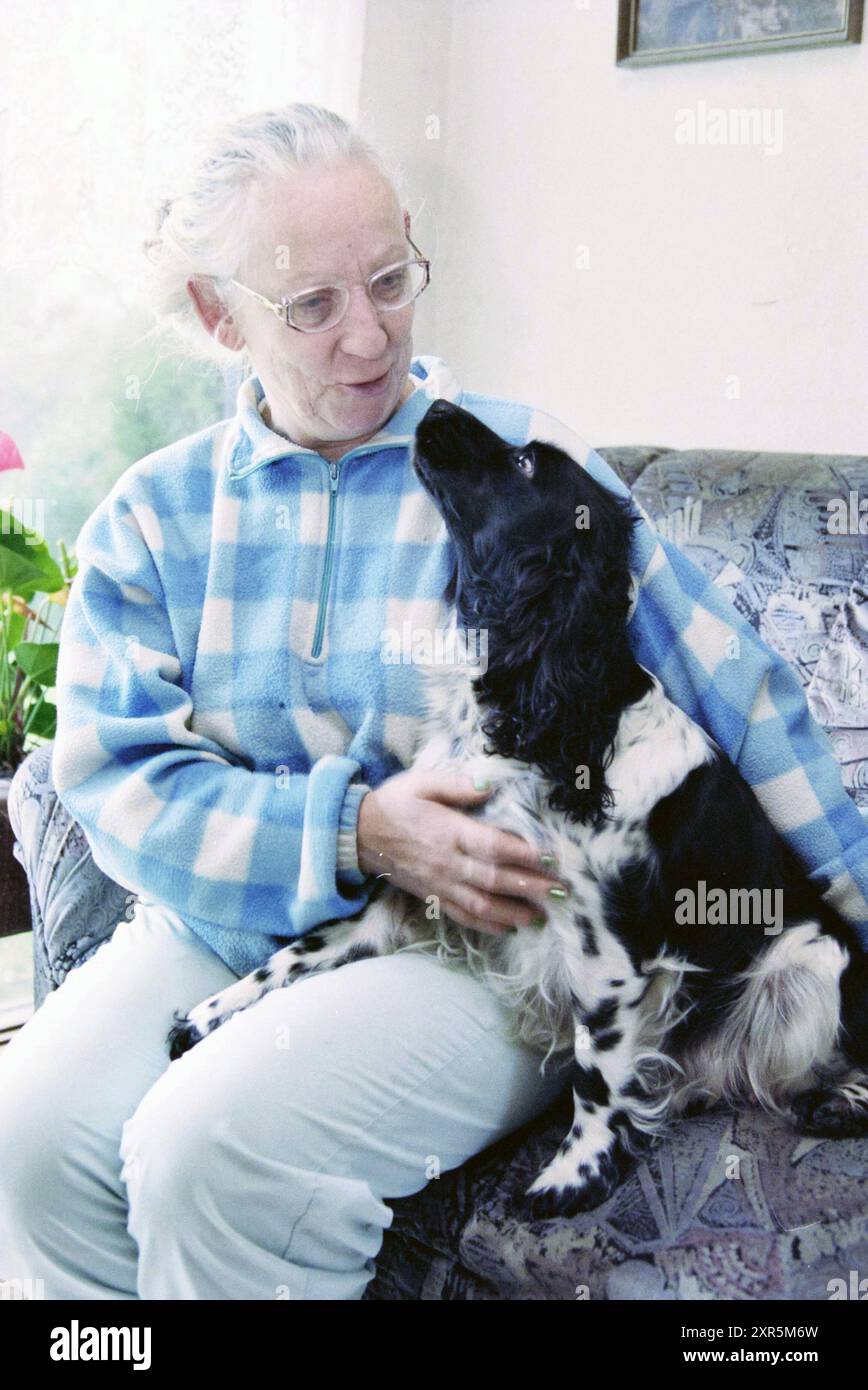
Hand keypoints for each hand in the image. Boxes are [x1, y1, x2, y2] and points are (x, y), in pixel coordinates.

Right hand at [356, 766, 567, 935]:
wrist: (360, 833)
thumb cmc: (396, 803)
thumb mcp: (423, 781)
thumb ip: (457, 784)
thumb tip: (490, 786)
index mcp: (448, 831)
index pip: (491, 846)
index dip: (522, 853)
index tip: (550, 858)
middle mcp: (446, 862)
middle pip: (494, 879)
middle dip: (530, 887)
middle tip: (561, 892)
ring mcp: (440, 884)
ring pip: (481, 904)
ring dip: (513, 913)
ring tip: (542, 917)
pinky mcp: (433, 897)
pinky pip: (462, 915)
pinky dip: (487, 925)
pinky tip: (508, 928)